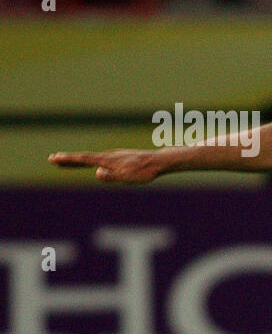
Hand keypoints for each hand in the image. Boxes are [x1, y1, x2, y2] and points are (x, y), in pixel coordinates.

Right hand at [48, 149, 162, 183]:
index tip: (54, 158)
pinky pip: (101, 160)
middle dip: (68, 160)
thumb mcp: (127, 177)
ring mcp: (115, 156)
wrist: (158, 161)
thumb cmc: (143, 172)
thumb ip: (111, 177)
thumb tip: (97, 174)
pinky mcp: (121, 158)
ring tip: (65, 162)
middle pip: (84, 158)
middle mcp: (109, 156)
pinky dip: (90, 161)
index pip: (84, 160)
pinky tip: (93, 165)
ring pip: (92, 158)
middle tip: (52, 159)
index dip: (68, 160)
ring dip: (77, 160)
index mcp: (108, 160)